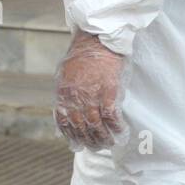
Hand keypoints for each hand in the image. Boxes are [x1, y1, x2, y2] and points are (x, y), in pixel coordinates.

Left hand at [53, 30, 128, 151]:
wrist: (97, 37)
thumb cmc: (82, 53)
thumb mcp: (64, 73)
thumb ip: (64, 93)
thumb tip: (63, 112)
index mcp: (64, 93)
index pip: (64, 122)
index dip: (72, 136)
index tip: (79, 144)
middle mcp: (76, 96)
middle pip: (81, 126)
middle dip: (90, 140)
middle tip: (97, 146)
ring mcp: (92, 94)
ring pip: (96, 124)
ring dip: (104, 137)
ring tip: (110, 142)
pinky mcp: (108, 89)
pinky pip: (111, 115)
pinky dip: (116, 125)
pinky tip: (120, 130)